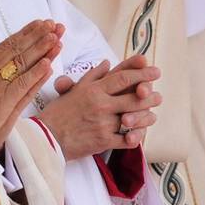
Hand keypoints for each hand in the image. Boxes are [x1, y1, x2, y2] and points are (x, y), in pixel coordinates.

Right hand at [0, 19, 63, 154]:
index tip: (41, 23)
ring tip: (56, 39)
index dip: (27, 32)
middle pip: (19, 49)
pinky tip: (48, 65)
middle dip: (39, 36)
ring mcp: (0, 85)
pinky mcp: (5, 101)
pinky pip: (23, 85)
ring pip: (24, 63)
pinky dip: (36, 75)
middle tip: (55, 26)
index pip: (9, 44)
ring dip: (42, 50)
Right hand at [39, 56, 161, 159]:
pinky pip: (126, 139)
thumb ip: (92, 76)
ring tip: (152, 114)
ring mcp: (103, 123)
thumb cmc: (58, 113)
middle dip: (150, 95)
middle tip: (159, 95)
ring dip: (146, 116)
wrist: (46, 137)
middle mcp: (100, 104)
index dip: (142, 73)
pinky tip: (138, 135)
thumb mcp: (74, 90)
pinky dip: (135, 137)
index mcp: (94, 90)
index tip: (155, 71)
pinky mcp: (103, 141)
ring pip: (134, 118)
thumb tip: (107, 63)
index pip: (123, 78)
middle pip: (133, 97)